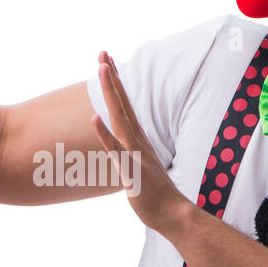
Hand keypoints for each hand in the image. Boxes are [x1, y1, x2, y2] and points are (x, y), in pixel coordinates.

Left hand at [90, 51, 192, 234]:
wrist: (173, 214)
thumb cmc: (155, 192)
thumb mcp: (139, 165)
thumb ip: (131, 150)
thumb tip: (124, 140)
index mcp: (138, 138)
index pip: (125, 104)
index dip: (115, 82)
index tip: (106, 60)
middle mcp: (137, 140)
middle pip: (123, 102)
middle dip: (111, 77)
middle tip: (102, 52)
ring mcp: (134, 153)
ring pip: (120, 118)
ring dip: (111, 93)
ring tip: (101, 70)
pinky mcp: (130, 171)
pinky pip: (116, 150)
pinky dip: (105, 134)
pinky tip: (94, 119)